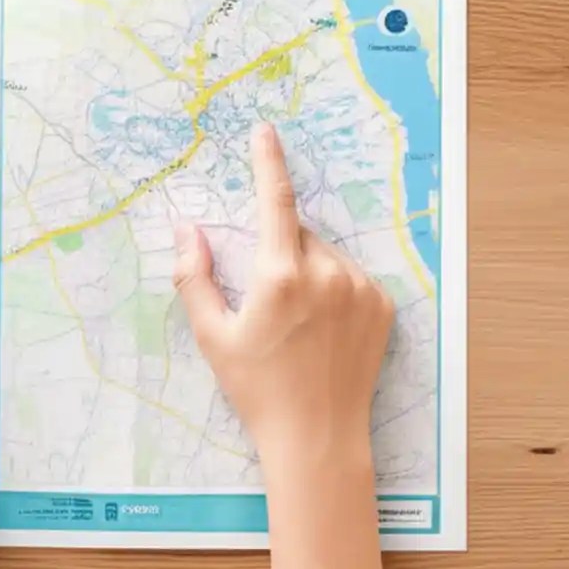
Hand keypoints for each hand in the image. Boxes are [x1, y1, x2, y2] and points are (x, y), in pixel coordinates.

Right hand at [172, 122, 394, 456]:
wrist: (317, 437)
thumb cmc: (257, 389)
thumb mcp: (212, 336)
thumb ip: (194, 277)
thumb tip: (186, 229)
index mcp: (281, 275)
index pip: (275, 201)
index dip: (268, 161)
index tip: (265, 131)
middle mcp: (327, 272)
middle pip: (296, 234)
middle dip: (277, 251)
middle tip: (265, 301)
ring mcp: (360, 288)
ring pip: (324, 255)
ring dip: (306, 269)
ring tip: (297, 323)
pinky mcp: (382, 305)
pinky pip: (349, 276)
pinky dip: (333, 288)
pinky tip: (322, 328)